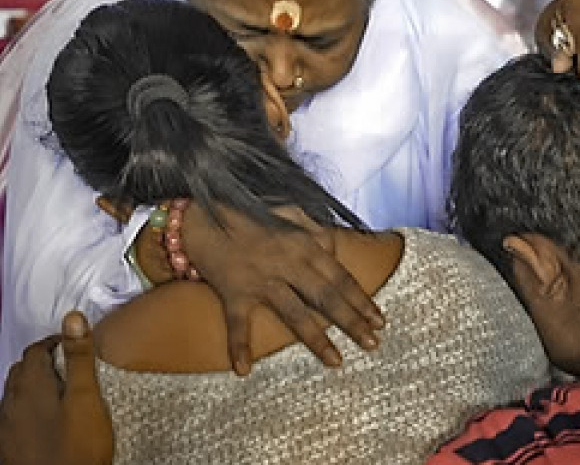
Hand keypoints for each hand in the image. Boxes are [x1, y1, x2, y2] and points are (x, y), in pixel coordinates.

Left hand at [0, 312, 113, 464]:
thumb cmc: (78, 446)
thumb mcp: (86, 398)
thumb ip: (78, 358)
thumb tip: (72, 316)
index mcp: (30, 384)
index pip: (36, 349)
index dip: (55, 342)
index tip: (74, 347)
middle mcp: (10, 401)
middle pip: (22, 369)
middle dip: (42, 362)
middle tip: (68, 368)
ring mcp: (4, 425)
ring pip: (14, 393)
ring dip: (32, 386)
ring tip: (57, 393)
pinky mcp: (5, 446)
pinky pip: (11, 416)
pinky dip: (25, 409)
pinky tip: (41, 421)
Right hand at [180, 203, 383, 374]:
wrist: (201, 214)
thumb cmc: (248, 211)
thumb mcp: (288, 210)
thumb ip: (314, 229)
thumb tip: (333, 248)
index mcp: (302, 244)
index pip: (339, 277)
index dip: (361, 300)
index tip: (379, 320)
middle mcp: (286, 264)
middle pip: (326, 298)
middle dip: (352, 322)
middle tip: (372, 344)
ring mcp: (260, 280)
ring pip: (295, 315)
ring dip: (317, 340)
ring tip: (337, 362)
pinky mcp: (233, 291)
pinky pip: (237, 324)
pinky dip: (238, 346)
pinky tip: (244, 370)